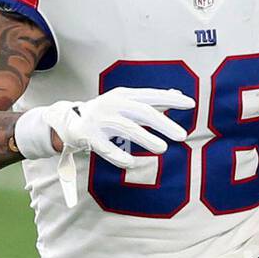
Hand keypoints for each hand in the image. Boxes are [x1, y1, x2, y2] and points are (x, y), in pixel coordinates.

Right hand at [15, 86, 194, 205]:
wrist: (68, 121)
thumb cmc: (105, 113)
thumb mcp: (126, 102)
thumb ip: (150, 100)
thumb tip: (176, 94)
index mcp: (124, 95)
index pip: (151, 96)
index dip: (171, 100)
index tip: (191, 104)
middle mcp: (113, 104)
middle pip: (142, 111)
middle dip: (163, 123)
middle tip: (182, 135)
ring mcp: (100, 120)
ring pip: (126, 129)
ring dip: (146, 138)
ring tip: (163, 148)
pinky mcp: (88, 136)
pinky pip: (106, 148)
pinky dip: (119, 156)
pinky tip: (132, 162)